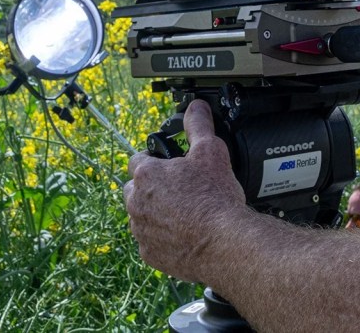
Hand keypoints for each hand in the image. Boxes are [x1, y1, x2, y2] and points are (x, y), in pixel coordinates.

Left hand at [123, 100, 250, 282]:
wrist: (224, 243)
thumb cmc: (215, 198)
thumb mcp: (211, 151)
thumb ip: (198, 125)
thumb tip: (196, 106)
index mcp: (146, 175)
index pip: (139, 160)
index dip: (156, 162)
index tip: (170, 167)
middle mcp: (136, 202)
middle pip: (136, 189)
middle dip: (151, 188)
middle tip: (178, 190)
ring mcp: (141, 230)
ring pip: (141, 216)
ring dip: (155, 213)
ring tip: (184, 213)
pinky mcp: (149, 254)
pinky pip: (150, 242)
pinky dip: (162, 238)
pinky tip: (183, 234)